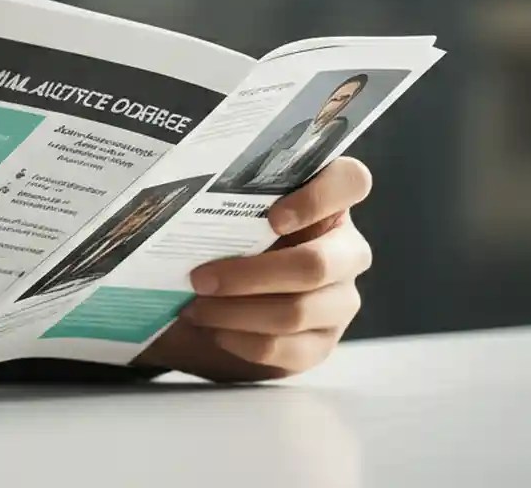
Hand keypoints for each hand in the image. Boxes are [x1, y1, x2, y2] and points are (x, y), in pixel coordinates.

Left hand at [135, 158, 373, 381]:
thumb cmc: (221, 245)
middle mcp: (344, 251)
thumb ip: (225, 202)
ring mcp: (339, 300)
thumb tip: (179, 197)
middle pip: (315, 264)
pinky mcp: (321, 343)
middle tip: (198, 278)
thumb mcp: (224, 217)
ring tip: (193, 308)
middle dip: (248, 275)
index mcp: (326, 204)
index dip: (319, 198)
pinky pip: (286, 348)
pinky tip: (213, 330)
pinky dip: (240, 340)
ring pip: (297, 312)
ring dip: (235, 312)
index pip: (351, 181)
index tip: (273, 218)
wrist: (214, 304)